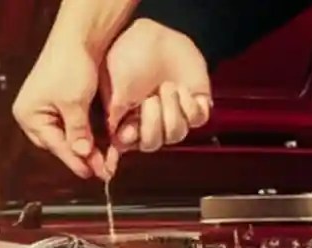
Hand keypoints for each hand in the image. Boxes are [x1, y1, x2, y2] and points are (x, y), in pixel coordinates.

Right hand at [12, 39, 109, 179]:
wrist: (79, 36)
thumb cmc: (70, 64)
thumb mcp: (75, 102)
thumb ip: (78, 131)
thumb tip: (82, 155)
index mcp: (29, 115)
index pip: (55, 144)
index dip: (75, 160)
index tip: (92, 173)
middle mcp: (33, 113)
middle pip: (57, 142)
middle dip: (79, 155)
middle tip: (100, 168)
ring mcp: (44, 107)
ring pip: (64, 135)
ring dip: (82, 145)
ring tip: (101, 158)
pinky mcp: (58, 100)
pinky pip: (69, 123)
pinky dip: (83, 132)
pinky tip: (96, 140)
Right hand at [101, 19, 211, 172]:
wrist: (152, 36)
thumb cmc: (127, 58)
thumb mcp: (114, 90)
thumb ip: (114, 118)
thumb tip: (114, 144)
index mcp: (126, 123)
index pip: (127, 146)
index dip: (129, 144)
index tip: (129, 132)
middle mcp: (149, 122)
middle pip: (153, 143)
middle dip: (153, 124)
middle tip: (150, 100)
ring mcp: (173, 115)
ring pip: (176, 134)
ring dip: (172, 112)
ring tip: (166, 87)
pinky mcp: (195, 105)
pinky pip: (197, 120)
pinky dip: (190, 106)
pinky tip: (182, 89)